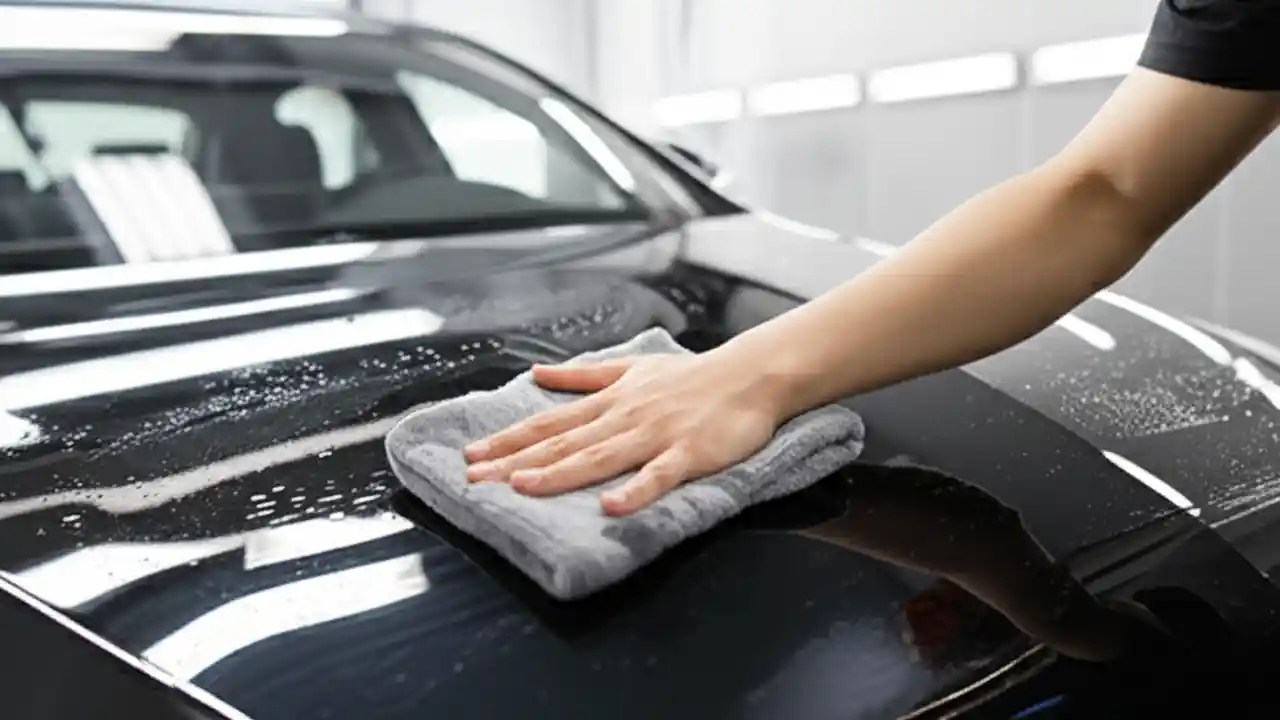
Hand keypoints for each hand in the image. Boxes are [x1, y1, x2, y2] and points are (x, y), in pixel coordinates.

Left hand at [463, 347, 785, 515]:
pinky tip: (611, 507)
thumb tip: (537, 374)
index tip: (471, 456)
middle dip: (516, 462)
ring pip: (600, 457)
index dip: (508, 441)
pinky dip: (634, 491)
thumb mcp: (630, 367)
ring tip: (523, 488)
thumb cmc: (690, 376)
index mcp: (609, 402)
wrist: (749, 375)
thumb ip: (582, 375)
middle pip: (562, 444)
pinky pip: (658, 476)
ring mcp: (655, 436)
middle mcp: (623, 418)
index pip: (549, 424)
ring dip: (560, 473)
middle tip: (474, 479)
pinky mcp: (688, 454)